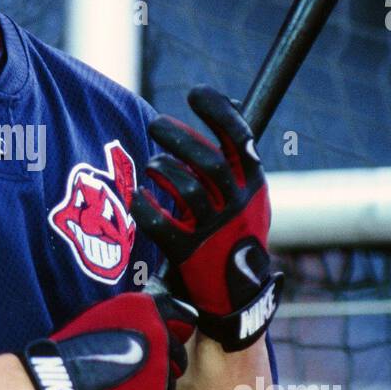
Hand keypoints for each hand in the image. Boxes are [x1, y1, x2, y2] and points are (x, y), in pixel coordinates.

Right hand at [19, 276, 197, 389]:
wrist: (59, 378)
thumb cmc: (72, 343)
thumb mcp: (99, 312)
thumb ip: (131, 313)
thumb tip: (152, 316)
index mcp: (148, 309)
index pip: (184, 317)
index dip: (178, 329)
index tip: (173, 337)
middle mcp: (161, 336)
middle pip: (179, 355)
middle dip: (165, 364)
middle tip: (140, 371)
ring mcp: (160, 369)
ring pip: (171, 385)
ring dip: (155, 389)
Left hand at [131, 85, 282, 351]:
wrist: (237, 296)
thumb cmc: (234, 236)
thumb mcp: (247, 198)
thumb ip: (233, 163)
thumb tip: (222, 108)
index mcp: (253, 186)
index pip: (240, 139)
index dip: (218, 112)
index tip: (195, 93)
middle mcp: (238, 205)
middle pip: (208, 161)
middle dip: (177, 136)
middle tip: (155, 124)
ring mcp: (215, 230)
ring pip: (187, 188)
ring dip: (162, 169)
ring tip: (151, 165)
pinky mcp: (191, 254)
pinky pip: (162, 225)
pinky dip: (145, 208)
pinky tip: (136, 198)